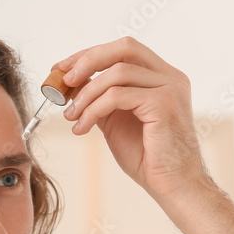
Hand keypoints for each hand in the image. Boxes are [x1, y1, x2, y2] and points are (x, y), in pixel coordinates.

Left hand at [53, 35, 213, 199]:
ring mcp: (169, 87)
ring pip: (116, 74)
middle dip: (87, 61)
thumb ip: (100, 98)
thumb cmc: (147, 156)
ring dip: (85, 95)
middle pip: (124, 48)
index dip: (89, 54)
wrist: (171, 185)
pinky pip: (118, 96)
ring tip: (71, 117)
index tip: (62, 68)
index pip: (123, 50)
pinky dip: (93, 110)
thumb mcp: (116, 120)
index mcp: (161, 76)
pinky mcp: (163, 104)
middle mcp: (169, 76)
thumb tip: (71, 83)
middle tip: (63, 82)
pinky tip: (82, 128)